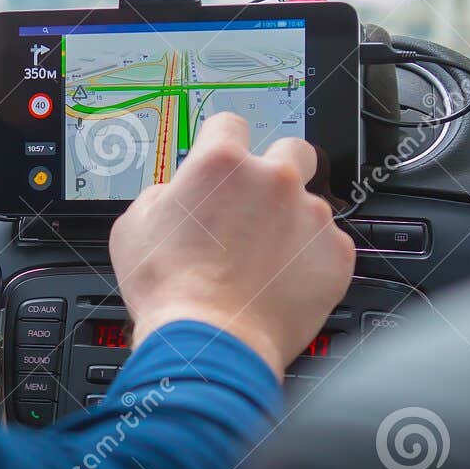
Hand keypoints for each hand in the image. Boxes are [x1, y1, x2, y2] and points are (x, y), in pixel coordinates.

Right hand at [109, 112, 354, 377]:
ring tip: (263, 264)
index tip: (224, 162)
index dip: (222, 143)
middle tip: (257, 205)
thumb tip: (174, 196)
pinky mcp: (335, 255)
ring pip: (309, 205)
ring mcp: (310, 216)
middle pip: (292, 150)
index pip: (230, 124)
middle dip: (277, 171)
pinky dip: (310, 262)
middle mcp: (273, 180)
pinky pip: (328, 247)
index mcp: (221, 164)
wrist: (209, 344)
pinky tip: (281, 284)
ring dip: (291, 225)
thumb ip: (161, 196)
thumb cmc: (169, 292)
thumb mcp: (133, 228)